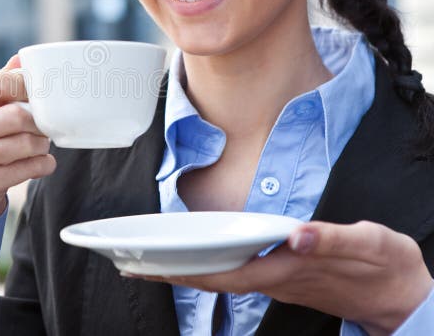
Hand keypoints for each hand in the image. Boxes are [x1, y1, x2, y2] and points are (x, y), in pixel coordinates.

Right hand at [0, 55, 55, 223]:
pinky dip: (43, 165)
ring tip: (40, 146)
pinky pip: (28, 168)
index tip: (41, 93)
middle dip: (38, 122)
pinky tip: (41, 164)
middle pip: (16, 115)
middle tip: (45, 127)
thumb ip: (0, 88)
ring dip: (42, 145)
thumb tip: (21, 58)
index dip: (26, 84)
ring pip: (25, 143)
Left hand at [124, 221, 432, 335]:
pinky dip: (207, 267)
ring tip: (146, 264)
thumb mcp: (368, 246)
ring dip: (184, 272)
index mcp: (289, 270)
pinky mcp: (281, 277)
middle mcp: (275, 280)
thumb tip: (295, 235)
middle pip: (214, 280)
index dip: (189, 271)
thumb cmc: (386, 267)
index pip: (229, 273)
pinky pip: (234, 274)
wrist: (402, 295)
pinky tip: (191, 261)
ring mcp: (276, 282)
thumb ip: (330, 240)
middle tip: (130, 267)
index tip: (155, 267)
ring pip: (221, 278)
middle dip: (171, 275)